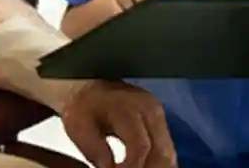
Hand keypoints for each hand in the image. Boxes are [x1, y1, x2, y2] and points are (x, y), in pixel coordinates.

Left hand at [60, 80, 175, 167]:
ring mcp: (158, 115)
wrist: (89, 87)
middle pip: (162, 153)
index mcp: (128, 108)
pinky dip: (158, 164)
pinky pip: (166, 150)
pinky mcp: (160, 122)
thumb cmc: (83, 104)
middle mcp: (150, 110)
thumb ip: (97, 152)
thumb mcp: (80, 128)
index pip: (140, 147)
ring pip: (168, 154)